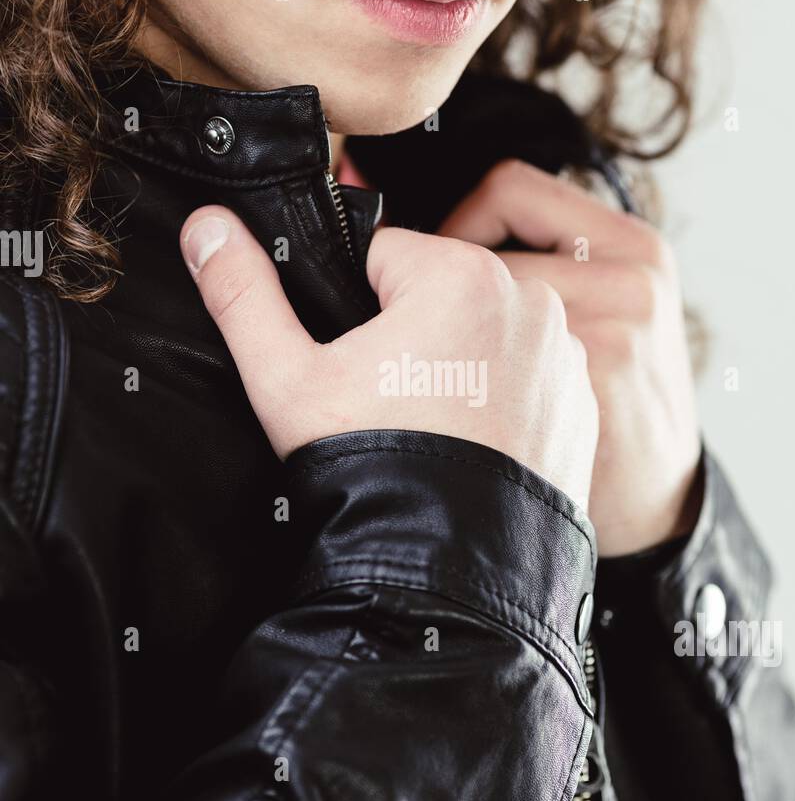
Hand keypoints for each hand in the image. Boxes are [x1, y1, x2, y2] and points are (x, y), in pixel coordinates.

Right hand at [179, 207, 598, 510]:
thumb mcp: (287, 380)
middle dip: (408, 337)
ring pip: (484, 336)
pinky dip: (500, 402)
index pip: (380, 256)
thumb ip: (242, 295)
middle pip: (436, 293)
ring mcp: (564, 355)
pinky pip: (526, 380)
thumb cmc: (374, 468)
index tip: (353, 369)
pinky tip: (471, 445)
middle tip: (387, 406)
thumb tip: (207, 230)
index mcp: (459, 273)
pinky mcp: (581, 404)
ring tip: (429, 430)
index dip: (350, 312)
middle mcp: (529, 300)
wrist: (449, 570)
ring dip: (457, 366)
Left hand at [437, 159, 702, 555]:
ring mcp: (614, 335)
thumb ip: (551, 261)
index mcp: (632, 246)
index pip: (510, 187)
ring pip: (480, 313)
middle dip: (444, 298)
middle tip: (435, 344)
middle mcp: (630, 280)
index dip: (456, 223)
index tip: (435, 269)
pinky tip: (474, 420)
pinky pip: (488, 368)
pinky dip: (461, 389)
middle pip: (483, 257)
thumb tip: (431, 229)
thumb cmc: (614, 401)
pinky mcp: (588, 390)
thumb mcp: (612, 309)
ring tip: (456, 388)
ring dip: (450, 347)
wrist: (659, 500)